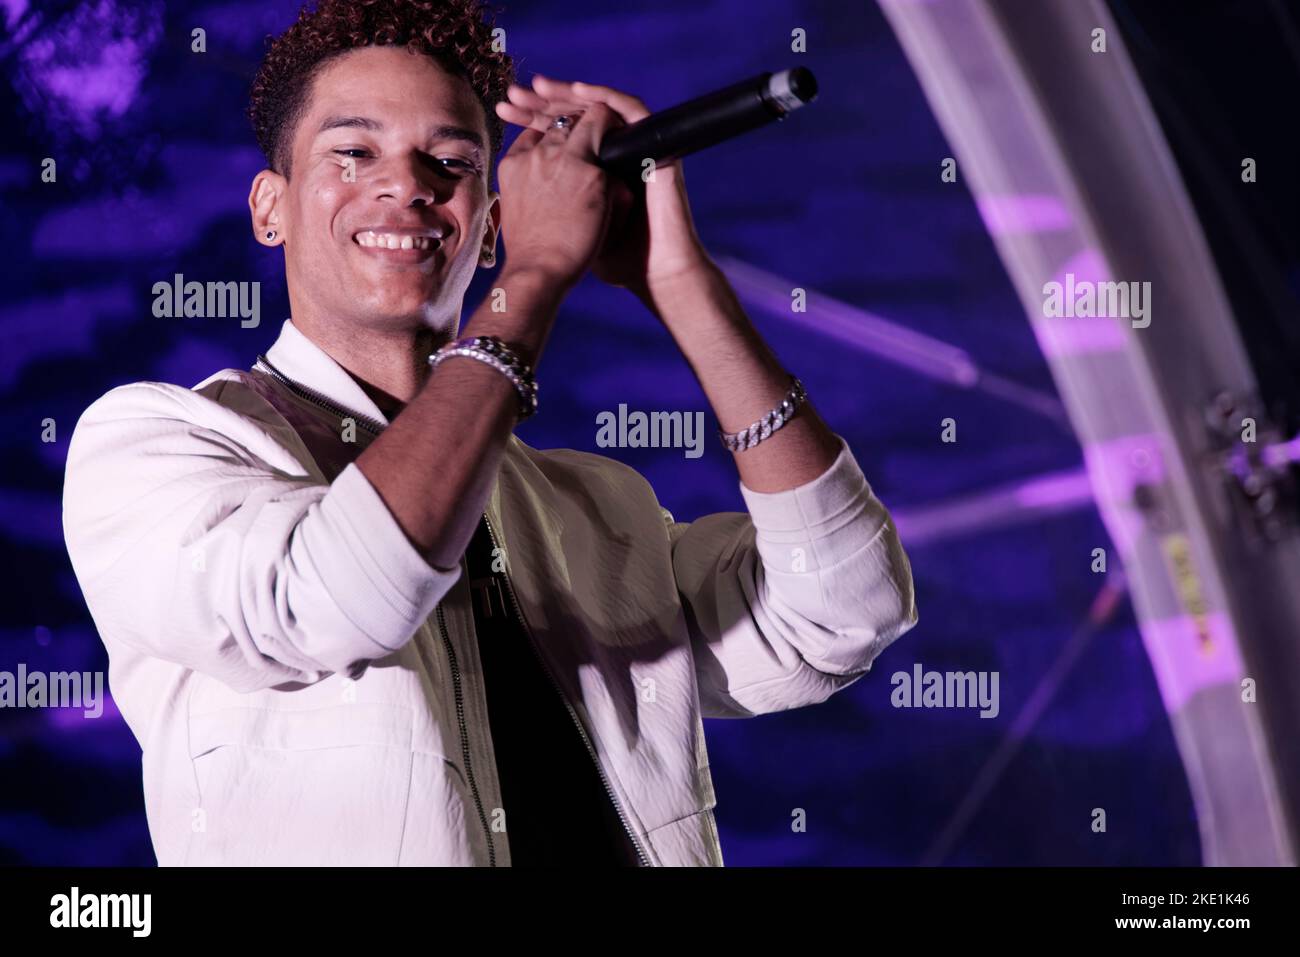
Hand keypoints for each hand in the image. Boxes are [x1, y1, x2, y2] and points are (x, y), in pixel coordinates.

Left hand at [495, 75, 714, 301]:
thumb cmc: (612, 254)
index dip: (532, 117)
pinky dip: (603, 96)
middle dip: (540, 103)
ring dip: (567, 94)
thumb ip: (552, 191)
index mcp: (588, 169)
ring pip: (598, 104)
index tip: (504, 110)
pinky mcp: (652, 144)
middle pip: (573, 114)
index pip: (559, 131)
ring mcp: (633, 146)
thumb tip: (521, 166)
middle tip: (513, 95)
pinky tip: (579, 90)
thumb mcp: (572, 219)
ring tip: (538, 87)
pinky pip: (629, 108)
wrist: (651, 267)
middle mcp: (611, 153)